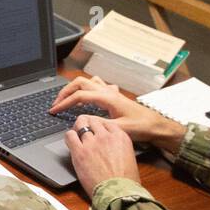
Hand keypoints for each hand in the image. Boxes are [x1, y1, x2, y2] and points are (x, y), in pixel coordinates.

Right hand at [50, 75, 184, 149]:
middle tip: (56, 103)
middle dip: (65, 92)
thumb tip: (81, 120)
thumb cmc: (141, 127)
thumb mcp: (118, 128)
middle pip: (80, 83)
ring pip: (88, 81)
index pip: (79, 96)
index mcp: (107, 97)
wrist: (156, 125)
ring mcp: (111, 92)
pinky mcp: (114, 96)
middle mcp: (108, 91)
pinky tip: (87, 99)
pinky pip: (97, 85)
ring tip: (68, 99)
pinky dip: (87, 89)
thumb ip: (98, 123)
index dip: (64, 103)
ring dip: (75, 87)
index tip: (53, 110)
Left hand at [63, 116, 141, 196]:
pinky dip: (69, 136)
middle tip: (83, 129)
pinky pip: (70, 136)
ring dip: (77, 128)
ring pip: (80, 124)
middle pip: (93, 120)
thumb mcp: (129, 157)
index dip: (99, 126)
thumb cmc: (126, 182)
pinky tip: (70, 141)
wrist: (118, 193)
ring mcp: (92, 143)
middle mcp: (106, 136)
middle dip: (87, 124)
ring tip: (75, 133)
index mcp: (121, 137)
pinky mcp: (79, 152)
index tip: (96, 130)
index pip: (106, 123)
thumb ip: (119, 147)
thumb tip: (110, 147)